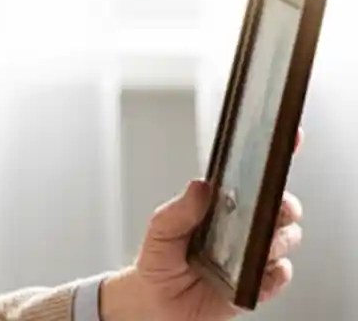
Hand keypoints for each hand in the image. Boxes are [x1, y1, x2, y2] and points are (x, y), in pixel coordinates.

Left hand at [120, 130, 304, 319]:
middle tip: (272, 206)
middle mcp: (244, 227)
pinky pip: (280, 276)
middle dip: (284, 203)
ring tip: (254, 245)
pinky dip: (275, 273)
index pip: (253, 179)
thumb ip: (178, 211)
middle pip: (282, 207)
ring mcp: (253, 254)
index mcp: (223, 206)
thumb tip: (201, 186)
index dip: (273, 159)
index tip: (285, 141)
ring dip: (277, 239)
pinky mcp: (258, 283)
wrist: (157, 302)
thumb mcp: (159, 230)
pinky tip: (260, 272)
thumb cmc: (160, 259)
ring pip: (286, 238)